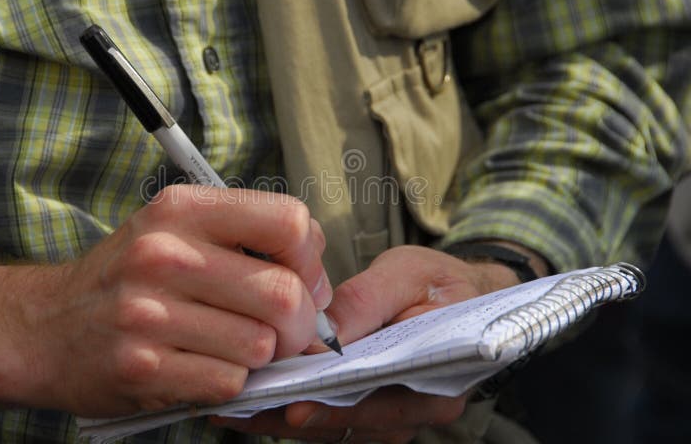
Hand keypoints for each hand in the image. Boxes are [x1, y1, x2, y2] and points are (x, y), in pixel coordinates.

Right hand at [0, 185, 330, 417]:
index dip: (310, 259)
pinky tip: (205, 367)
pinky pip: (229, 383)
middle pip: (284, 294)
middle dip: (302, 324)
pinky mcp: (141, 368)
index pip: (288, 222)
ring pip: (262, 346)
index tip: (302, 280)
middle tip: (287, 332)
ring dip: (263, 357)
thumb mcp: (176, 230)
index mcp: (181, 209)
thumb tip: (318, 283)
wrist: (43, 326)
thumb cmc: (127, 277)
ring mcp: (148, 313)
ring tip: (236, 347)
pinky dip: (231, 382)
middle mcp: (164, 254)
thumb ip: (247, 239)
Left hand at [213, 245, 521, 442]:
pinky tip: (256, 404)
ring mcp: (397, 415)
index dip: (333, 406)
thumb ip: (366, 302)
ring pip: (337, 429)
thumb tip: (319, 334)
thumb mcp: (408, 273)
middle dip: (292, 417)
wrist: (469, 299)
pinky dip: (297, 411)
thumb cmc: (441, 283)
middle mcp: (419, 409)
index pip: (379, 401)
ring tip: (234, 410)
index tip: (291, 406)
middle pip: (350, 423)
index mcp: (437, 377)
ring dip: (284, 421)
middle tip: (240, 412)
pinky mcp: (378, 411)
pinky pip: (335, 421)